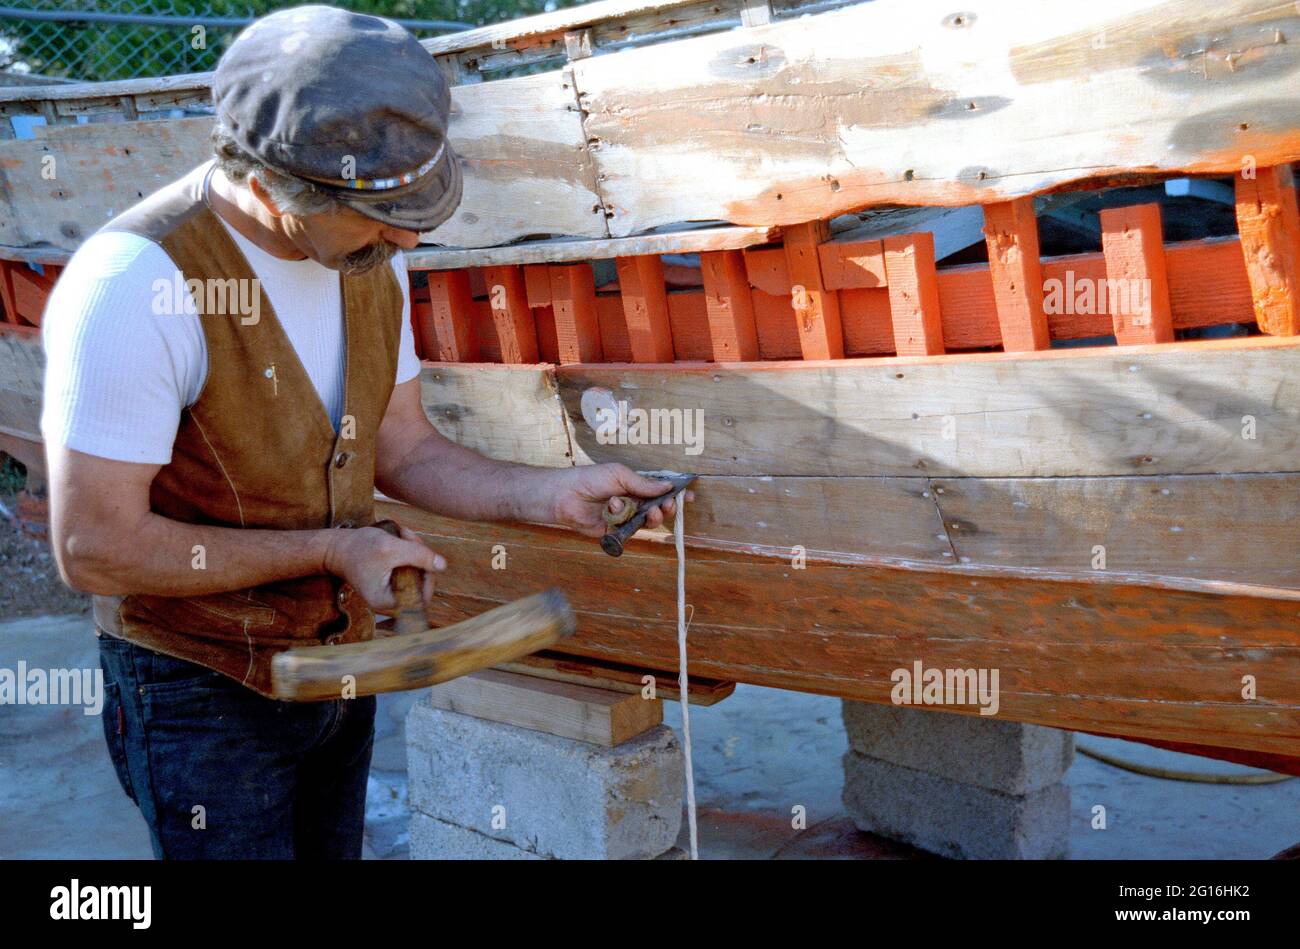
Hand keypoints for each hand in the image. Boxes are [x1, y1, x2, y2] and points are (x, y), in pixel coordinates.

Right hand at [323, 523, 444, 612]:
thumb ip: (419, 556)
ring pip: (417, 573)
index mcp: (388, 602)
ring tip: (401, 535)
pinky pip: (409, 569)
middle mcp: (390, 603)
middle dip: (420, 557)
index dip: (428, 577)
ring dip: (415, 551)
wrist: (336, 547)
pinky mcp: (391, 581)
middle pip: (422, 584)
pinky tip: (400, 539)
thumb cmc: (358, 548)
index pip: (422, 599)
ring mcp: (391, 592)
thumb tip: (442, 565)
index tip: (421, 555)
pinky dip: (408, 553)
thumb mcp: (391, 548)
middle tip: (408, 537)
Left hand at [536, 464, 694, 537]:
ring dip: (650, 515)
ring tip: (648, 510)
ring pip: (648, 522)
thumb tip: (667, 486)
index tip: (689, 496)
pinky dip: (624, 519)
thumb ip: (643, 483)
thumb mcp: (619, 474)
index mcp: (636, 485)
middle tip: (667, 504)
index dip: (675, 493)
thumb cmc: (591, 479)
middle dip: (667, 507)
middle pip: (659, 508)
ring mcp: (626, 518)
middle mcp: (634, 502)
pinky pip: (630, 530)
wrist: (566, 496)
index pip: (661, 490)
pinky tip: (614, 509)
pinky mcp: (617, 532)